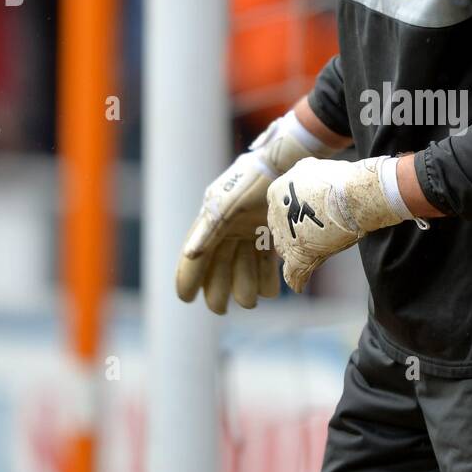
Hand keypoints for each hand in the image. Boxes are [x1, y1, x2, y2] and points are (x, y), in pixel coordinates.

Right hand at [175, 149, 277, 313]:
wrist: (286, 161)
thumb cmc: (252, 180)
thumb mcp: (228, 204)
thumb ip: (210, 229)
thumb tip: (190, 254)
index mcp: (212, 220)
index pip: (195, 255)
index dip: (188, 276)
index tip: (185, 298)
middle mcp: (229, 229)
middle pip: (219, 265)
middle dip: (218, 289)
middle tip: (220, 309)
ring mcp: (250, 231)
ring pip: (242, 266)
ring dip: (244, 285)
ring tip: (250, 302)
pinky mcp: (271, 232)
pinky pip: (265, 260)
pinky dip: (267, 276)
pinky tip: (271, 291)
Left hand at [267, 156, 409, 292]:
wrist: (354, 193)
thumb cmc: (340, 178)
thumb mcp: (313, 168)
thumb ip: (302, 175)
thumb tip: (303, 172)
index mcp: (276, 192)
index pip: (279, 210)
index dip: (294, 216)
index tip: (310, 218)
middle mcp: (275, 214)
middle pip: (281, 230)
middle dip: (294, 234)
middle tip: (314, 236)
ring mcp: (286, 235)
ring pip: (285, 250)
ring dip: (298, 252)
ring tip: (316, 252)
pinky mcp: (299, 254)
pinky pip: (293, 272)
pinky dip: (297, 278)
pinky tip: (299, 283)